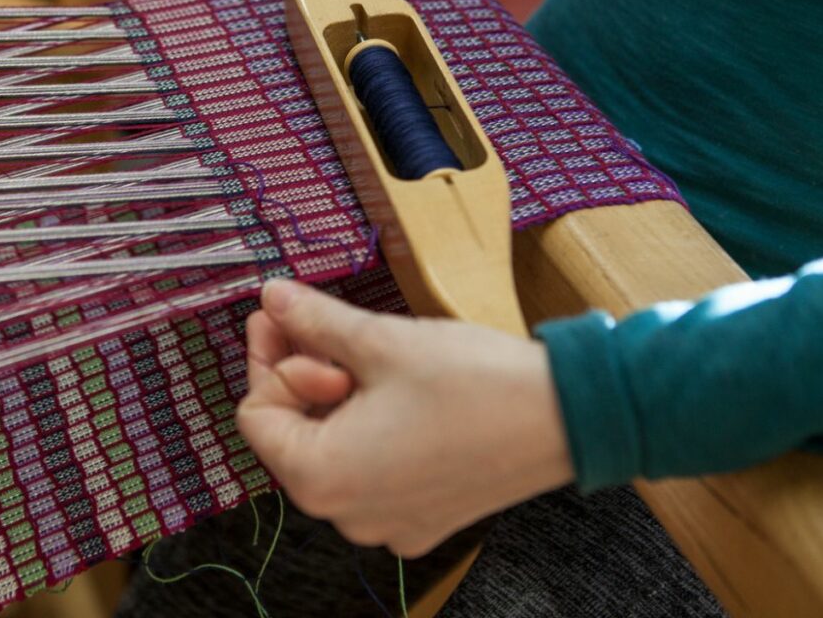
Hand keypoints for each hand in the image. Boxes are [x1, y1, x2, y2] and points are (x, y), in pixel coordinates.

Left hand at [236, 280, 574, 556]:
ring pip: (333, 450)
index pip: (256, 416)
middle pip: (292, 435)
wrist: (566, 417)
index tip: (287, 320)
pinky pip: (372, 471)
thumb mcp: (380, 340)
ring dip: (339, 400)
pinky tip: (399, 392)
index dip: (270, 361)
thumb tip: (272, 299)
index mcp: (325, 479)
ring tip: (374, 361)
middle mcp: (349, 516)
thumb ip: (312, 321)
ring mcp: (388, 522)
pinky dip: (372, 429)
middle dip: (304, 377)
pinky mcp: (422, 516)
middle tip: (333, 332)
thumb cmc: (477, 384)